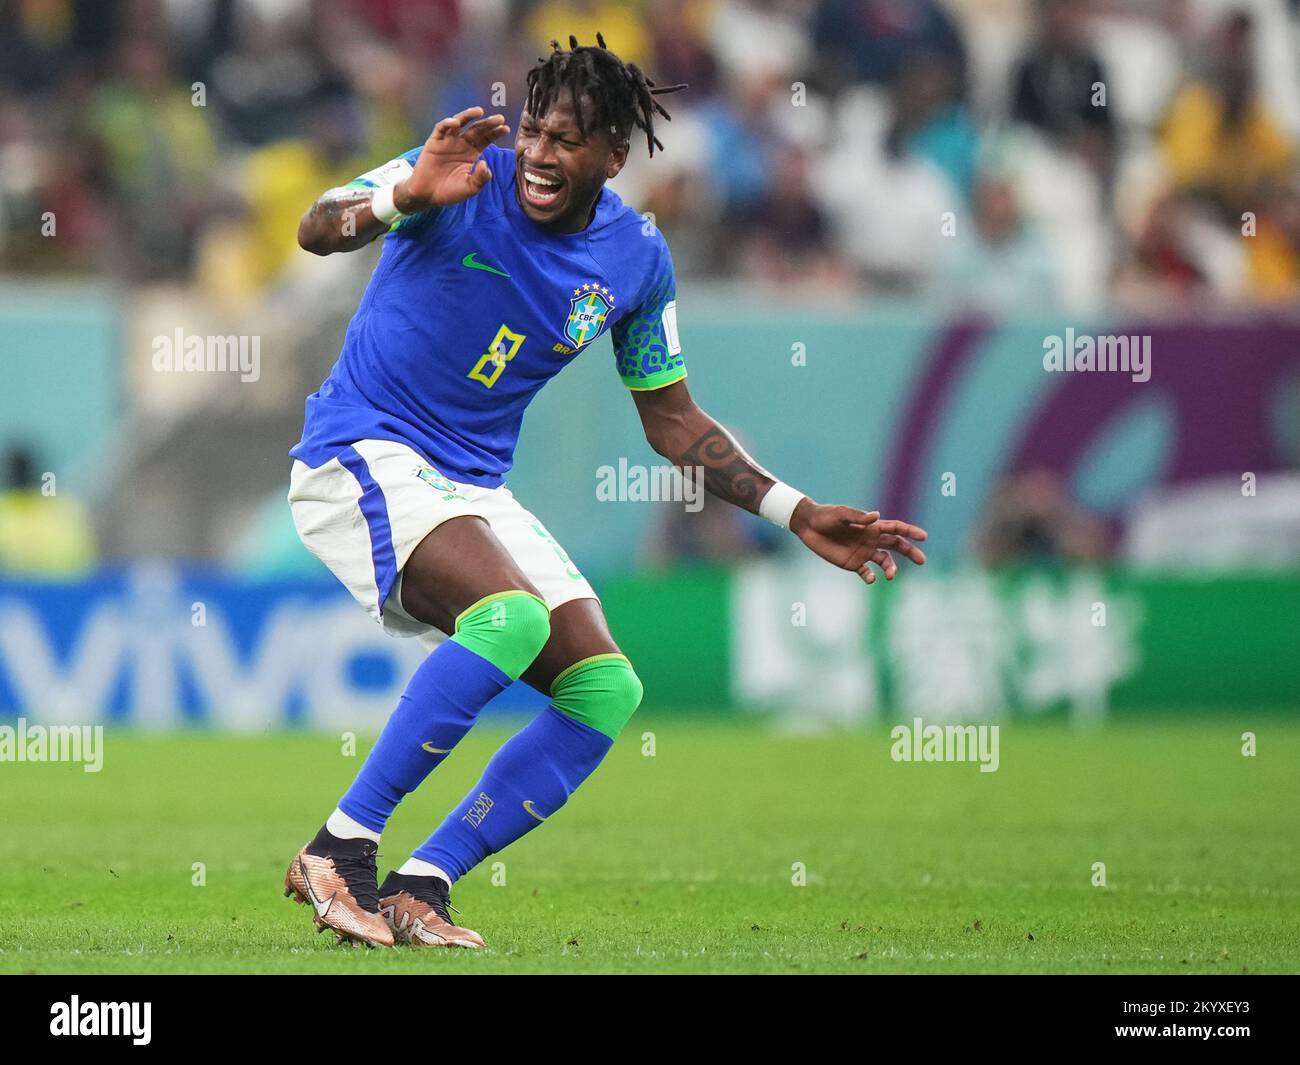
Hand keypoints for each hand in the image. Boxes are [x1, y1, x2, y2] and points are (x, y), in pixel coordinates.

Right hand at [395, 107, 510, 212]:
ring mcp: (448, 141)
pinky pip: (441, 129)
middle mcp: (461, 144)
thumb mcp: (470, 188)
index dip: (495, 133)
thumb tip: (485, 164)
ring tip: (479, 111)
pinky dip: (448, 123)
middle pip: (476, 129)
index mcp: (472, 153)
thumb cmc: (450, 192)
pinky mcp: (434, 142)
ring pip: (460, 123)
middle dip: (488, 123)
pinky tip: (456, 123)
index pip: (486, 139)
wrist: (428, 195)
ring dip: (468, 115)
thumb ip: (480, 178)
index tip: (506, 128)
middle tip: (499, 118)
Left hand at [789, 499, 927, 584]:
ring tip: (891, 575)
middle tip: (922, 560)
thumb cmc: (825, 516)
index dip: (910, 532)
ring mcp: (863, 552)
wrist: (808, 526)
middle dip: (910, 552)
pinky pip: (866, 572)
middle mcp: (870, 539)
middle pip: (896, 546)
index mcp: (871, 526)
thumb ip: (858, 516)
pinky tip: (871, 579)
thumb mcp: (840, 514)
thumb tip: (876, 516)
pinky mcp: (852, 563)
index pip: (895, 528)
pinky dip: (871, 577)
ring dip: (891, 568)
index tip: (924, 536)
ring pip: (884, 561)